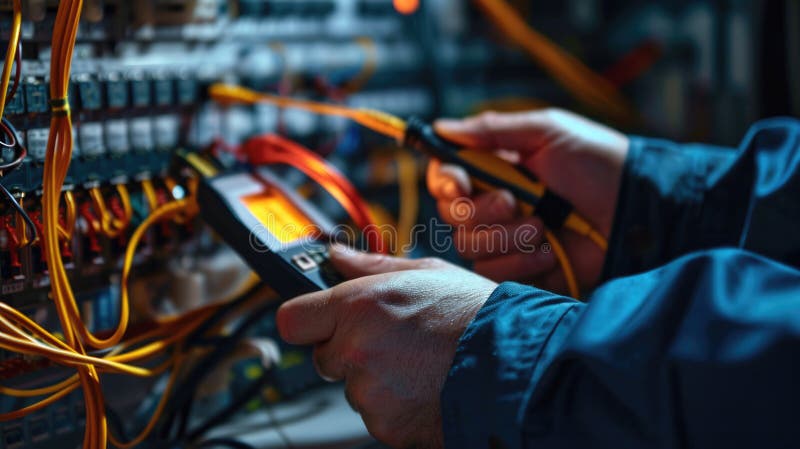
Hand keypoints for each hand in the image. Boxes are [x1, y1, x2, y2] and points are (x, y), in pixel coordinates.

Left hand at [277, 246, 497, 448]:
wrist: (516, 362)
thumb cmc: (476, 313)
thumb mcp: (426, 273)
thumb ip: (372, 266)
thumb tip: (337, 256)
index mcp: (359, 305)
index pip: (292, 320)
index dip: (306, 320)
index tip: (319, 321)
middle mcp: (356, 349)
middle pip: (323, 357)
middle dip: (349, 351)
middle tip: (392, 342)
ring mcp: (370, 392)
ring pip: (353, 388)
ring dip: (376, 380)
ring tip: (419, 364)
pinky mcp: (386, 426)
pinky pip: (376, 415)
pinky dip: (395, 406)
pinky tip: (425, 387)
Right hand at [428, 108, 628, 291]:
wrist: (637, 208)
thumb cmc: (598, 162)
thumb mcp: (546, 132)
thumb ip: (493, 130)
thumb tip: (441, 126)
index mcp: (495, 168)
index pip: (445, 176)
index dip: (443, 181)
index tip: (458, 183)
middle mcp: (494, 204)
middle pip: (452, 215)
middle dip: (480, 210)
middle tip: (514, 201)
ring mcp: (507, 238)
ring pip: (470, 246)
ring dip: (506, 236)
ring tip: (543, 226)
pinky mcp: (522, 268)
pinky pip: (494, 273)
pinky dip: (521, 261)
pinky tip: (549, 251)